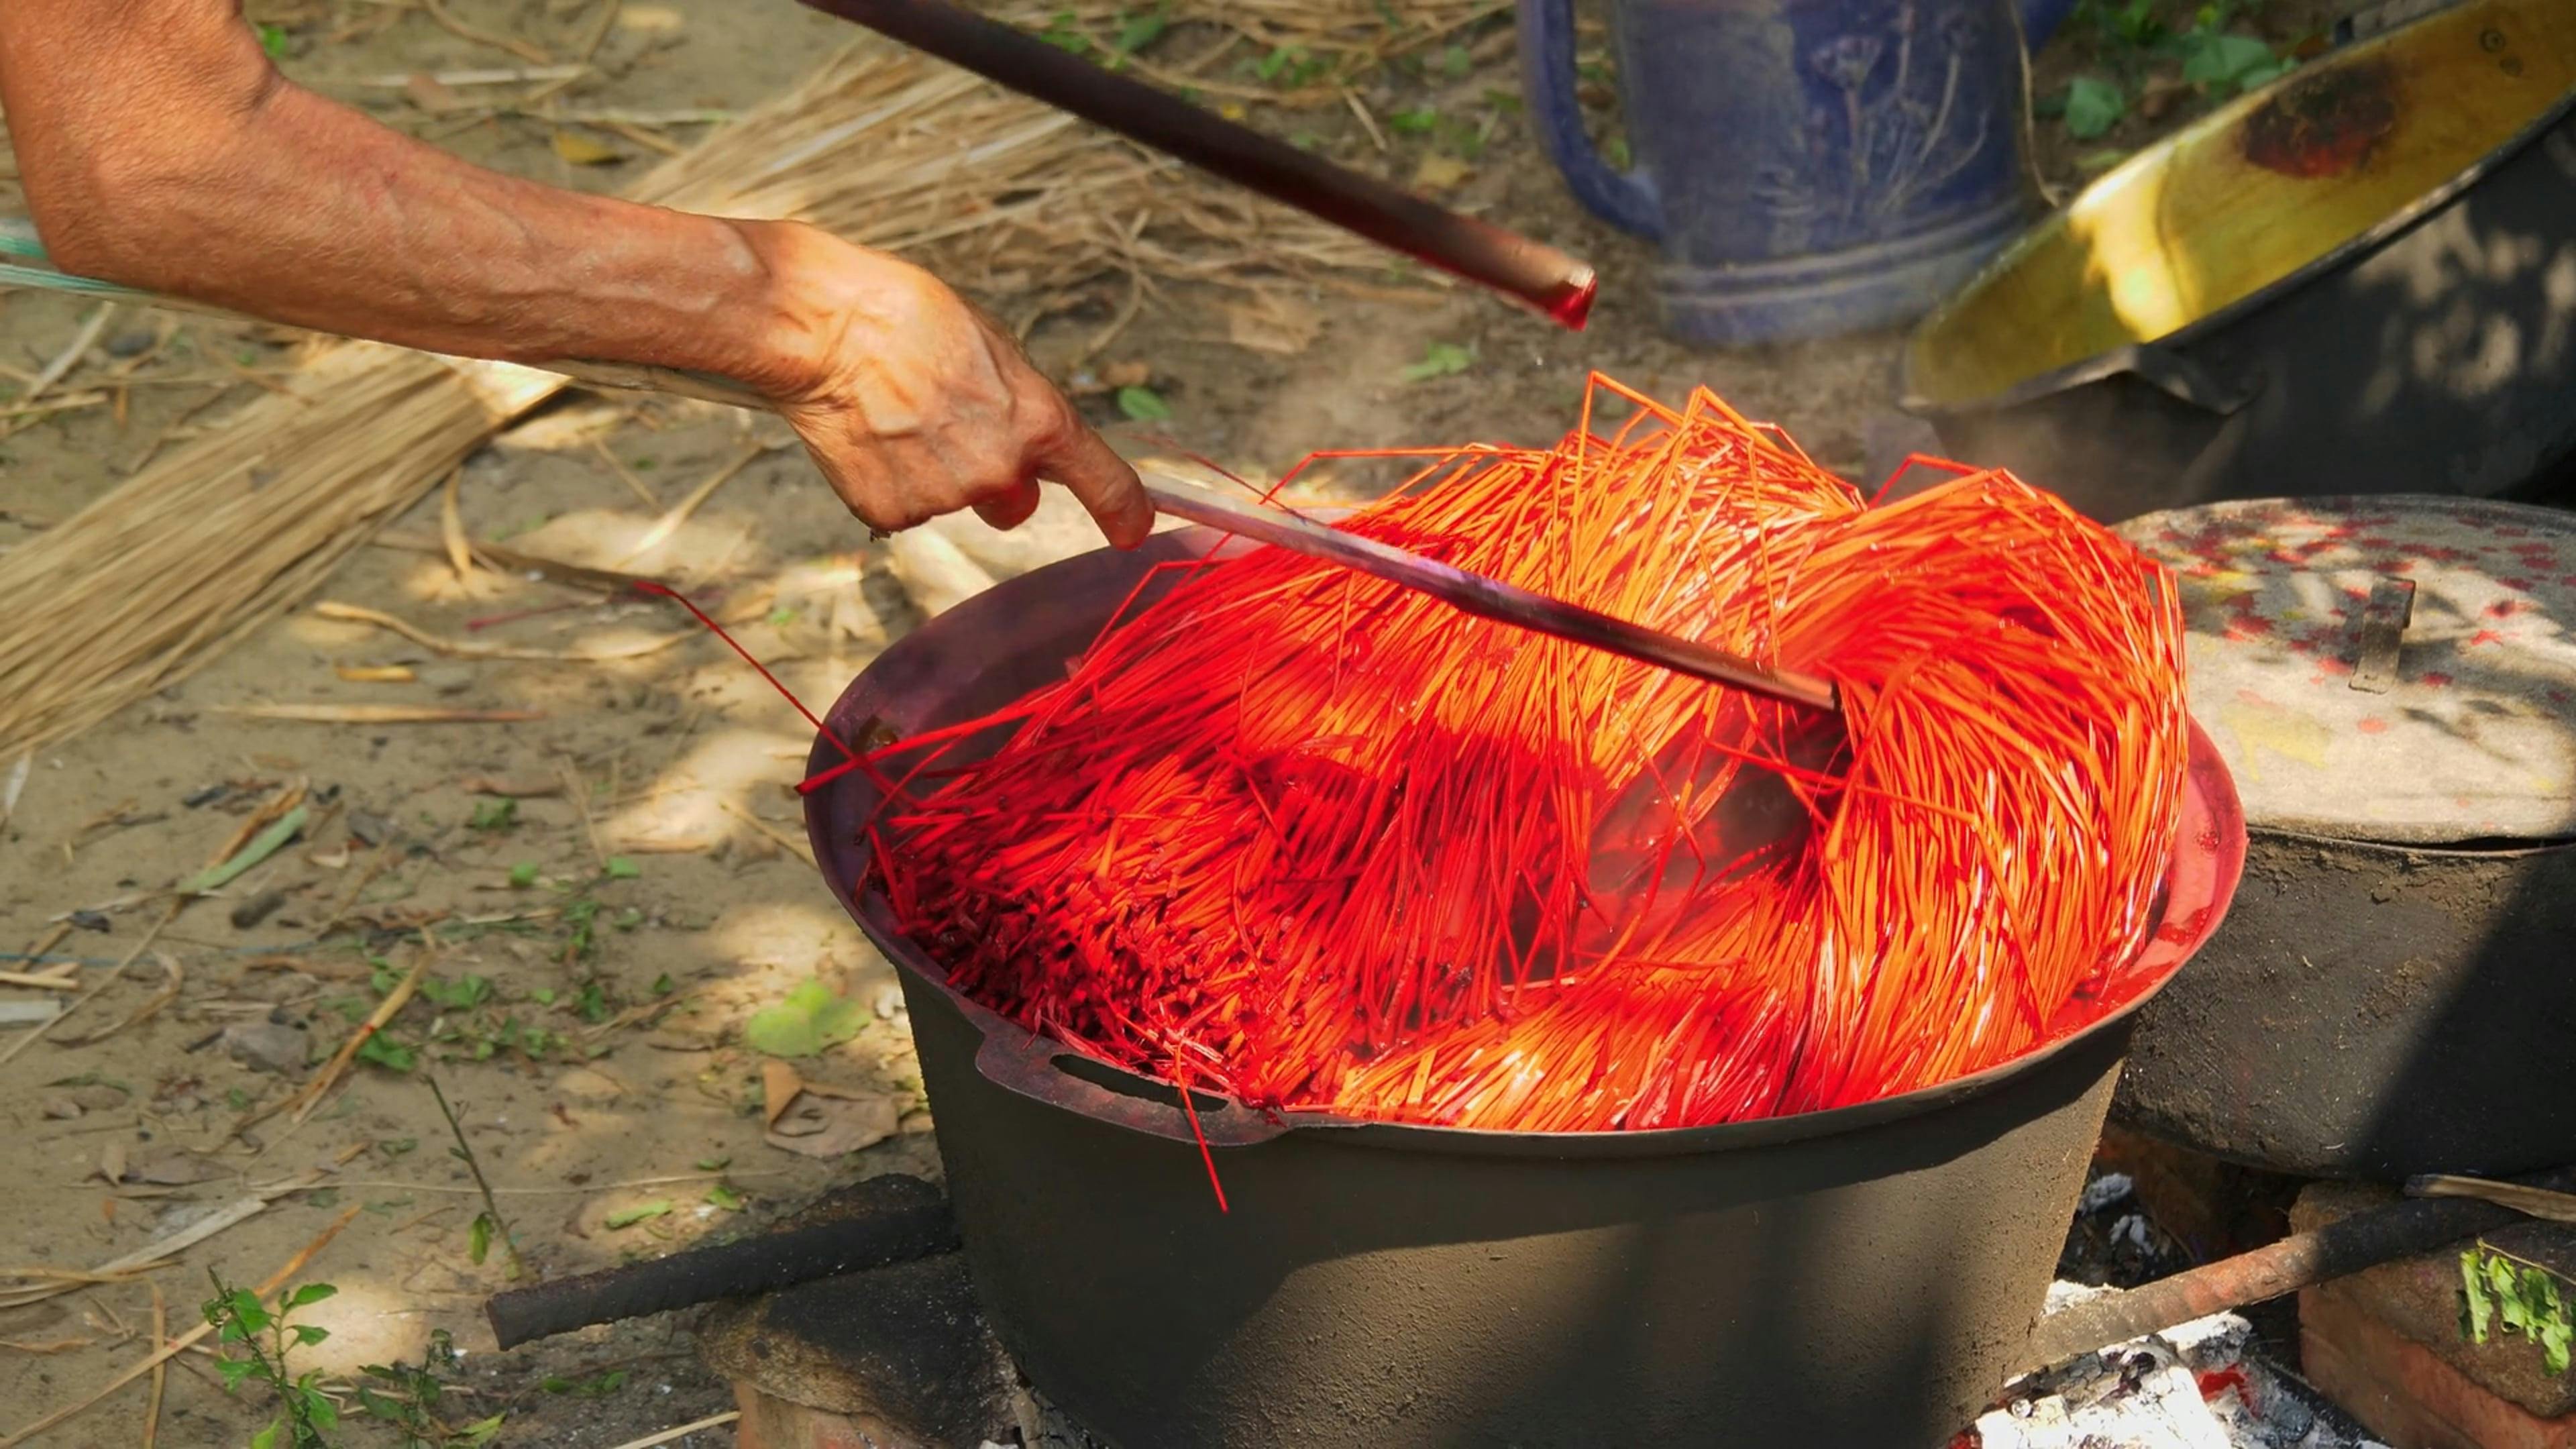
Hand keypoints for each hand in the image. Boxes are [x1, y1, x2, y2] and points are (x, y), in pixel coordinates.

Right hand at [742, 222, 1150, 546]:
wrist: (822, 329)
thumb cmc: (907, 318)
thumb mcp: (992, 346)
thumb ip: (1021, 404)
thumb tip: (1025, 437)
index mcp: (1040, 421)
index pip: (1104, 482)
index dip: (1124, 512)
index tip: (1132, 532)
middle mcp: (1001, 470)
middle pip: (1015, 503)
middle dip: (995, 479)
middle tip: (948, 427)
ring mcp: (945, 498)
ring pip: (955, 503)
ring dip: (935, 473)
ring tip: (896, 415)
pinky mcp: (892, 512)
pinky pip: (905, 509)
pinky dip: (889, 482)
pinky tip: (869, 436)